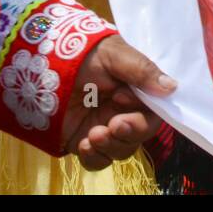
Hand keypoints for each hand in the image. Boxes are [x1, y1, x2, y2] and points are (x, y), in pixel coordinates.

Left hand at [63, 34, 176, 169]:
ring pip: (122, 150)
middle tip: (113, 125)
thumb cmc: (82, 51)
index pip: (154, 111)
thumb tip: (172, 88)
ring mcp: (104, 127)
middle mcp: (124, 110)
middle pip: (140, 134)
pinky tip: (85, 145)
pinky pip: (98, 160)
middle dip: (130, 133)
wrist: (40, 63)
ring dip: (112, 146)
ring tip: (94, 135)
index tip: (122, 100)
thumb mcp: (113, 53)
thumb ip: (141, 70)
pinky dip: (95, 157)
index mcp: (136, 88)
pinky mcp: (84, 141)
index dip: (144, 113)